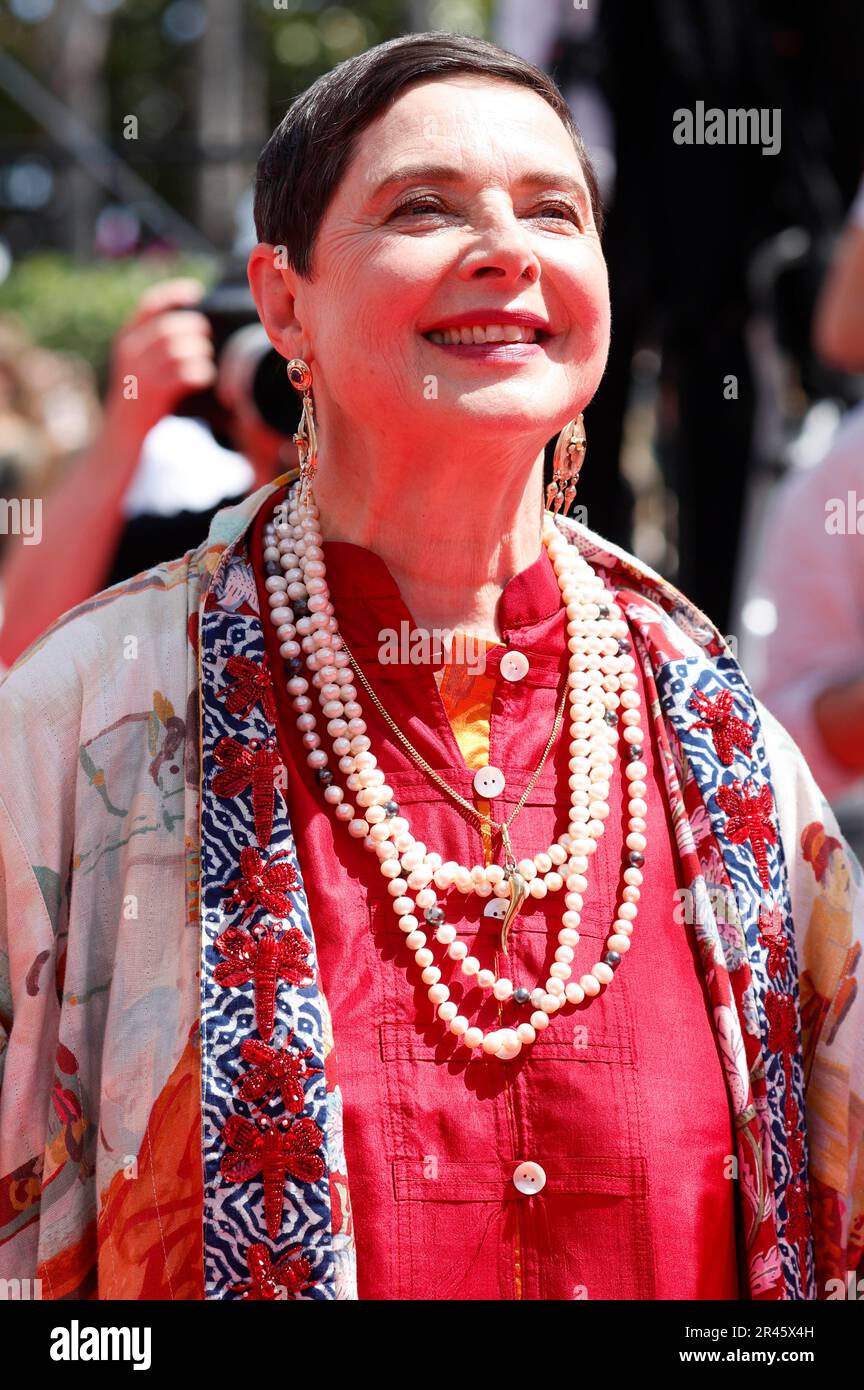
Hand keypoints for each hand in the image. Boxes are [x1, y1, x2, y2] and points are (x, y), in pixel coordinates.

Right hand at [103, 277, 216, 436]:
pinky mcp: (152, 394)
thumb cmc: (138, 400)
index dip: (174, 293)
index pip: (149, 305)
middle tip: (206, 337)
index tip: (197, 291)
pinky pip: (183, 375)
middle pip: (169, 327)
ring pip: (178, 350)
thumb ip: (155, 346)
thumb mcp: (139, 366)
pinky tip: (205, 376)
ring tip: (205, 360)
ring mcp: (139, 373)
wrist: (119, 438)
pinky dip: (200, 373)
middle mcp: (129, 352)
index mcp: (125, 339)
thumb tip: (193, 326)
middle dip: (194, 329)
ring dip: (199, 353)